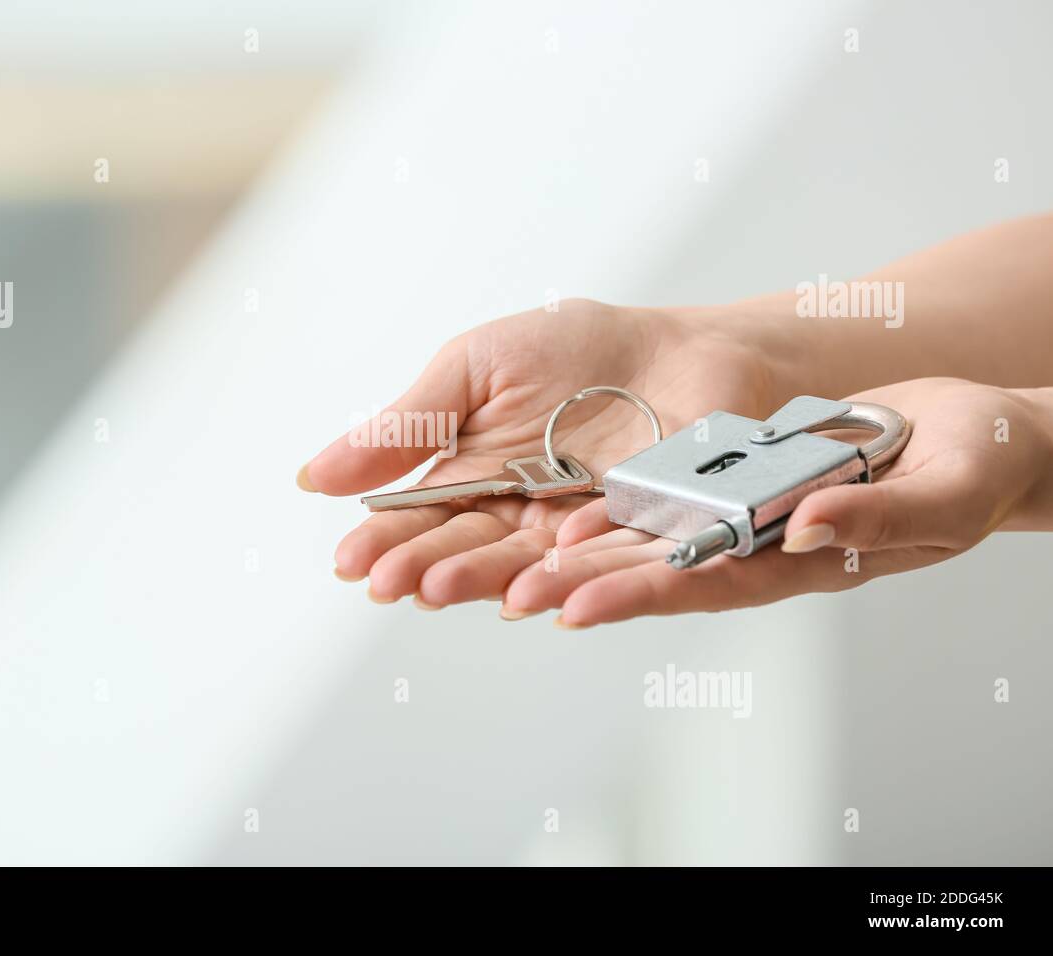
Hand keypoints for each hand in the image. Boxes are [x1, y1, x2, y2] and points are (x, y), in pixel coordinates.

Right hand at [298, 299, 782, 604]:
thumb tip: (314, 476)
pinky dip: (582, 583)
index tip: (352, 561)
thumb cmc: (580, 351)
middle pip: (471, 550)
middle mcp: (523, 519)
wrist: (684, 348)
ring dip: (488, 582)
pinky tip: (543, 597)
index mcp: (477, 482)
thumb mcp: (474, 370)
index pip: (423, 520)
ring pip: (534, 568)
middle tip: (390, 582)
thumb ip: (407, 424)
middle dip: (428, 567)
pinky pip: (615, 569)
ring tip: (447, 588)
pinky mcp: (649, 542)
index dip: (389, 541)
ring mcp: (583, 534)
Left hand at [502, 377, 1052, 626]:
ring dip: (583, 556)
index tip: (574, 608)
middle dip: (583, 584)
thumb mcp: (945, 490)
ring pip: (654, 543)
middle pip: (661, 573)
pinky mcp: (743, 484)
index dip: (640, 595)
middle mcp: (767, 549)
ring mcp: (752, 520)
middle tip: (508, 597)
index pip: (712, 585)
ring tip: (512, 572)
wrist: (976, 435)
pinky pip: (672, 503)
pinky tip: (565, 519)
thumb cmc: (976, 463)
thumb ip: (876, 516)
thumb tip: (804, 530)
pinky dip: (618, 511)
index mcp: (811, 561)